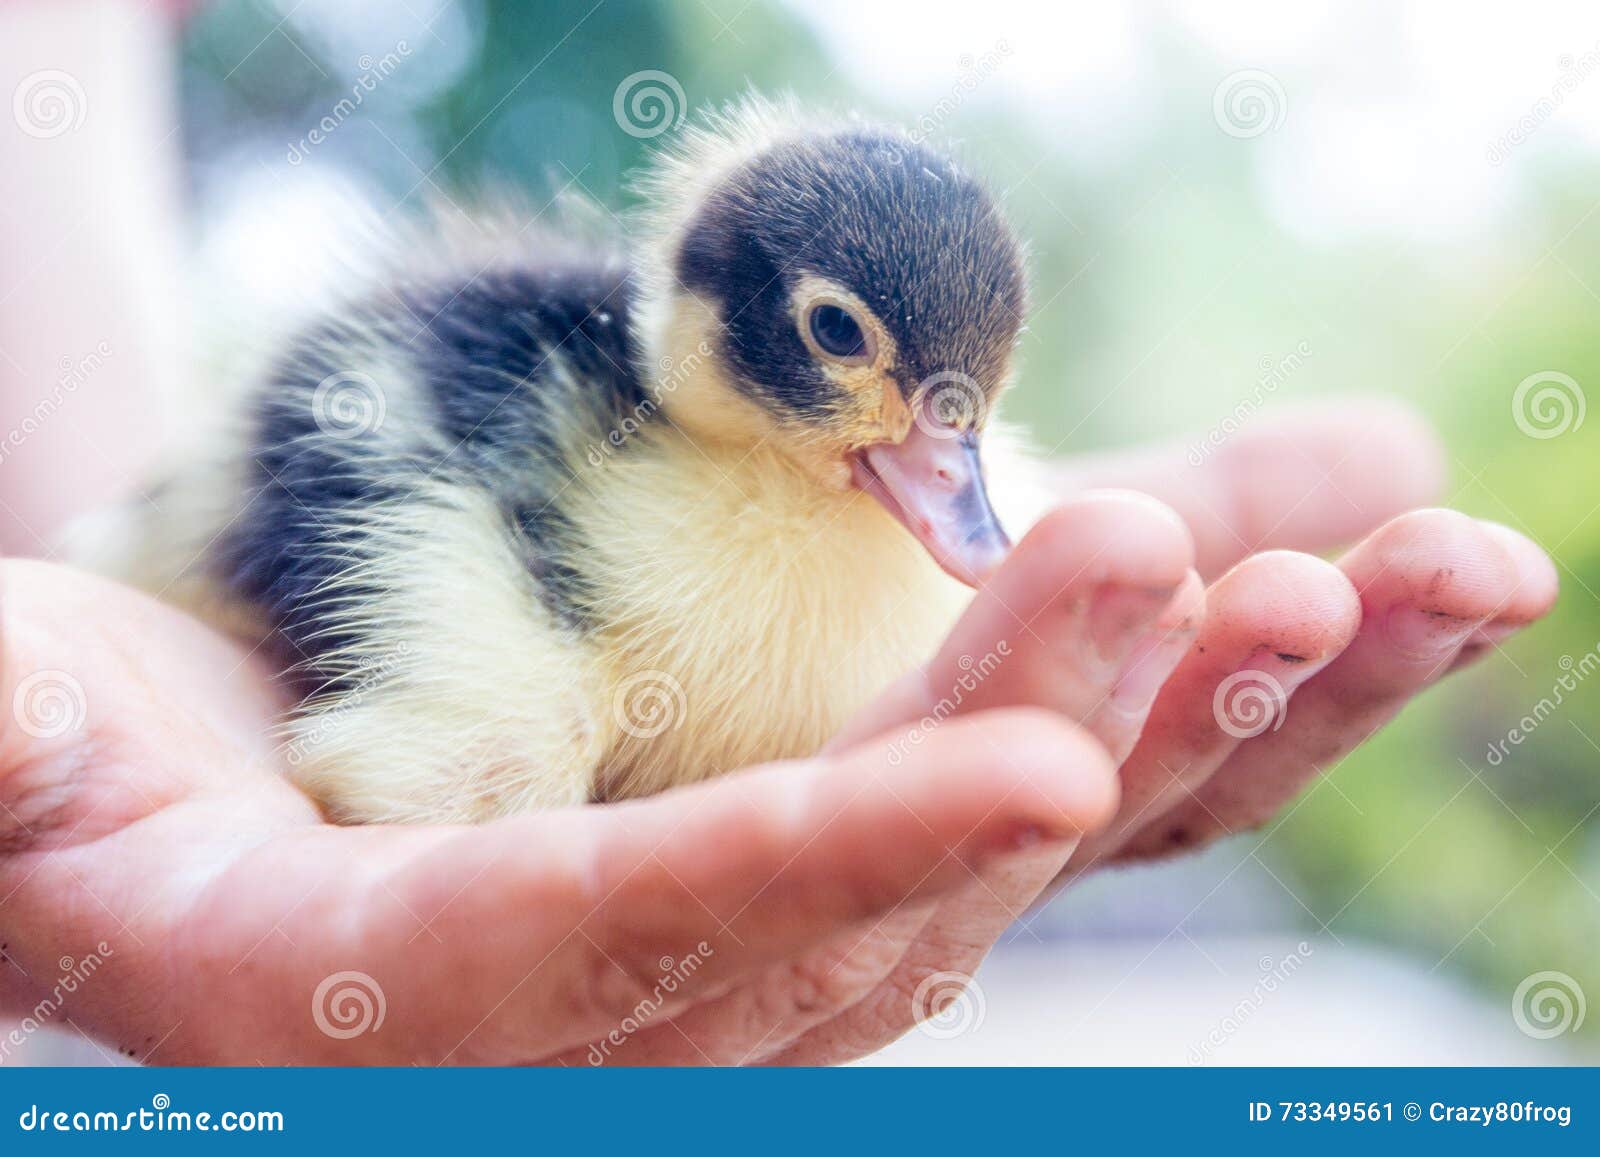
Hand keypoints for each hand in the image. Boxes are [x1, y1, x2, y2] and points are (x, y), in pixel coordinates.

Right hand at [0, 400, 1554, 1064]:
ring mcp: (766, 910)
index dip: (838, 862)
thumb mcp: (38, 766)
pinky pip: (1039, 749)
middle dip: (1062, 720)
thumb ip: (25, 765)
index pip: (661, 934)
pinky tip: (1321, 541)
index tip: (1028, 775)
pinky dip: (1185, 663)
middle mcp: (639, 983)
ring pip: (1023, 824)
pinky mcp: (842, 821)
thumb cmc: (97, 769)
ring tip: (1388, 564)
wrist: (197, 774)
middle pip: (897, 877)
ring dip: (1209, 699)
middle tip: (1221, 561)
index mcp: (438, 986)